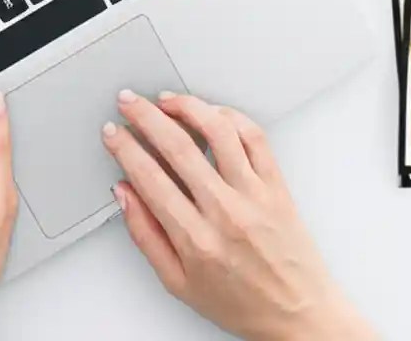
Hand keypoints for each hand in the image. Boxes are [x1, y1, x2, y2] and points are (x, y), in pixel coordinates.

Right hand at [102, 91, 374, 340]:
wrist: (297, 311)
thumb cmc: (242, 302)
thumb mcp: (178, 282)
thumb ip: (146, 235)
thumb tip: (125, 194)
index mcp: (195, 239)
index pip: (149, 177)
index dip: (125, 148)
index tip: (112, 133)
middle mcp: (225, 211)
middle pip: (178, 146)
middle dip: (145, 116)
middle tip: (129, 102)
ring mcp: (254, 194)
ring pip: (218, 132)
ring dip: (188, 106)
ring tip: (167, 100)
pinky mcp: (277, 185)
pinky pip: (255, 138)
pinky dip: (231, 117)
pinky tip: (213, 113)